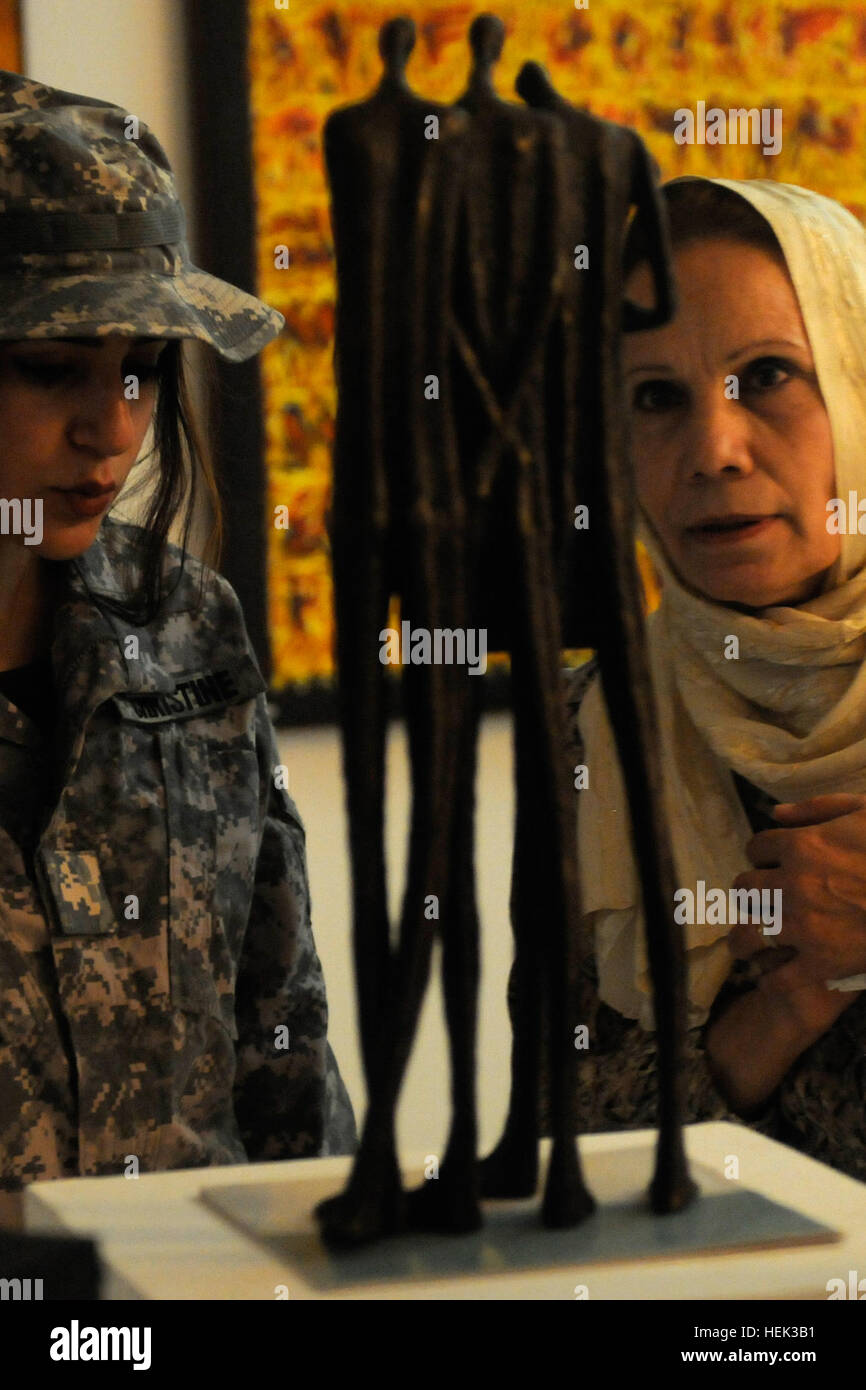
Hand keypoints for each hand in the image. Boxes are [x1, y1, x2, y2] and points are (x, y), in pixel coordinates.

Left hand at [726, 794, 865, 992]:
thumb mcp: (864, 810)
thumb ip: (817, 808)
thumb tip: (776, 813)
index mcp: (801, 846)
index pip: (756, 848)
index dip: (761, 855)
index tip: (768, 863)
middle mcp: (793, 885)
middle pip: (745, 889)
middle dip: (749, 893)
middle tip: (757, 902)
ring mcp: (805, 926)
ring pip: (749, 933)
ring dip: (744, 938)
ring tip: (745, 944)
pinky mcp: (823, 962)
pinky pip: (780, 977)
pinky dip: (772, 979)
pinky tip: (772, 976)